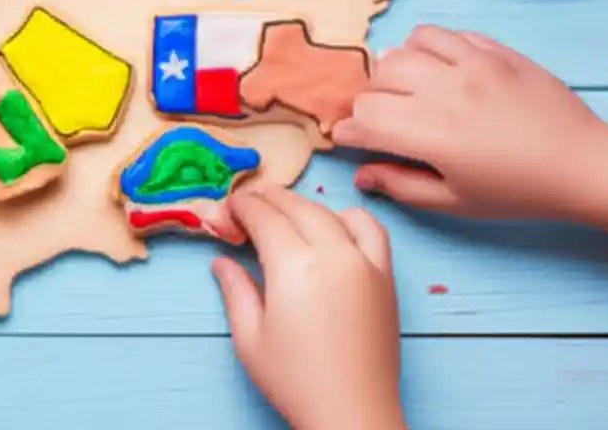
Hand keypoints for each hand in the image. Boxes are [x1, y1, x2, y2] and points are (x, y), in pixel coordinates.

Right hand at [210, 187, 403, 429]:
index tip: (226, 210)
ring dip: (303, 204)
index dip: (241, 208)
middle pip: (296, 207)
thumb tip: (221, 261)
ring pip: (330, 212)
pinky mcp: (385, 277)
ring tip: (283, 213)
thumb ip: (235, 291)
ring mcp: (365, 263)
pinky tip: (332, 226)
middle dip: (267, 199)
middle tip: (246, 204)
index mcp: (294, 268)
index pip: (264, 217)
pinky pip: (370, 229)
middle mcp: (332, 255)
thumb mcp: (250, 339)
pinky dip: (348, 218)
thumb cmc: (295, 382)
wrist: (353, 412)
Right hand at [331, 25, 607, 221]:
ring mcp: (470, 65)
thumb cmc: (517, 191)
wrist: (581, 164)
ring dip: (393, 70)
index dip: (348, 131)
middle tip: (381, 119)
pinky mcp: (492, 51)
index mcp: (431, 135)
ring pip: (403, 49)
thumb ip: (402, 186)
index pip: (364, 119)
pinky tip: (435, 67)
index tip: (349, 139)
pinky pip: (441, 33)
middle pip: (377, 79)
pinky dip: (425, 46)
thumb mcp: (455, 202)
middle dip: (368, 101)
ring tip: (404, 88)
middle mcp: (444, 92)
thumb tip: (361, 175)